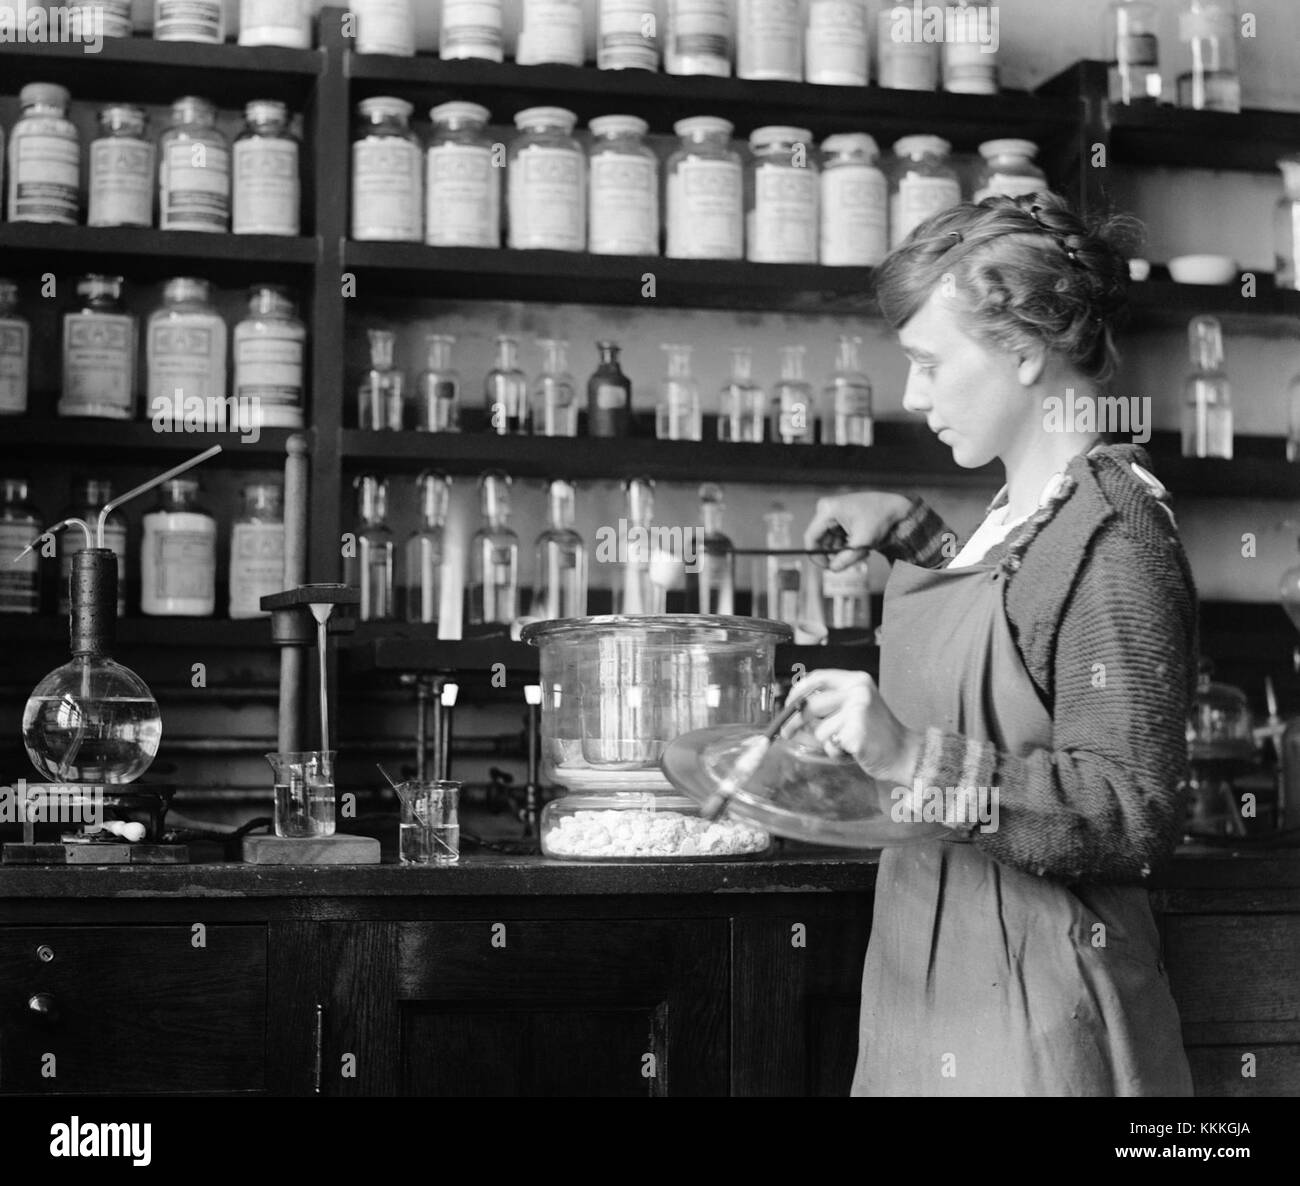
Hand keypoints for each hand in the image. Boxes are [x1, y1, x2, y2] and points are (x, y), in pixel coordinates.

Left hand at [781, 669, 922, 785]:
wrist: (905, 753)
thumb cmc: (877, 732)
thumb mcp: (858, 705)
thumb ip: (832, 701)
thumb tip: (793, 707)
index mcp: (857, 681)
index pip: (818, 678)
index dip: (798, 691)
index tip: (788, 704)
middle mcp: (858, 692)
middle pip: (811, 705)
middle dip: (793, 721)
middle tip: (786, 732)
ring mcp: (858, 712)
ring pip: (820, 730)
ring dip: (827, 742)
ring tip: (847, 742)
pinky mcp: (856, 733)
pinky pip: (830, 745)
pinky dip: (836, 753)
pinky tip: (853, 751)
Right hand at [803, 491, 914, 570]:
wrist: (895, 507)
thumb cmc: (880, 519)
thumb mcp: (862, 543)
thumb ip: (845, 559)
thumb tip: (832, 569)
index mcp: (828, 510)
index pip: (811, 537)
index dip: (816, 555)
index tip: (826, 567)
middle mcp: (826, 508)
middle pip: (821, 539)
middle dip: (835, 552)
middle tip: (851, 558)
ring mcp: (832, 511)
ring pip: (829, 540)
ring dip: (843, 549)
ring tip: (861, 549)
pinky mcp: (839, 516)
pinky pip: (836, 536)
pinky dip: (847, 543)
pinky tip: (861, 542)